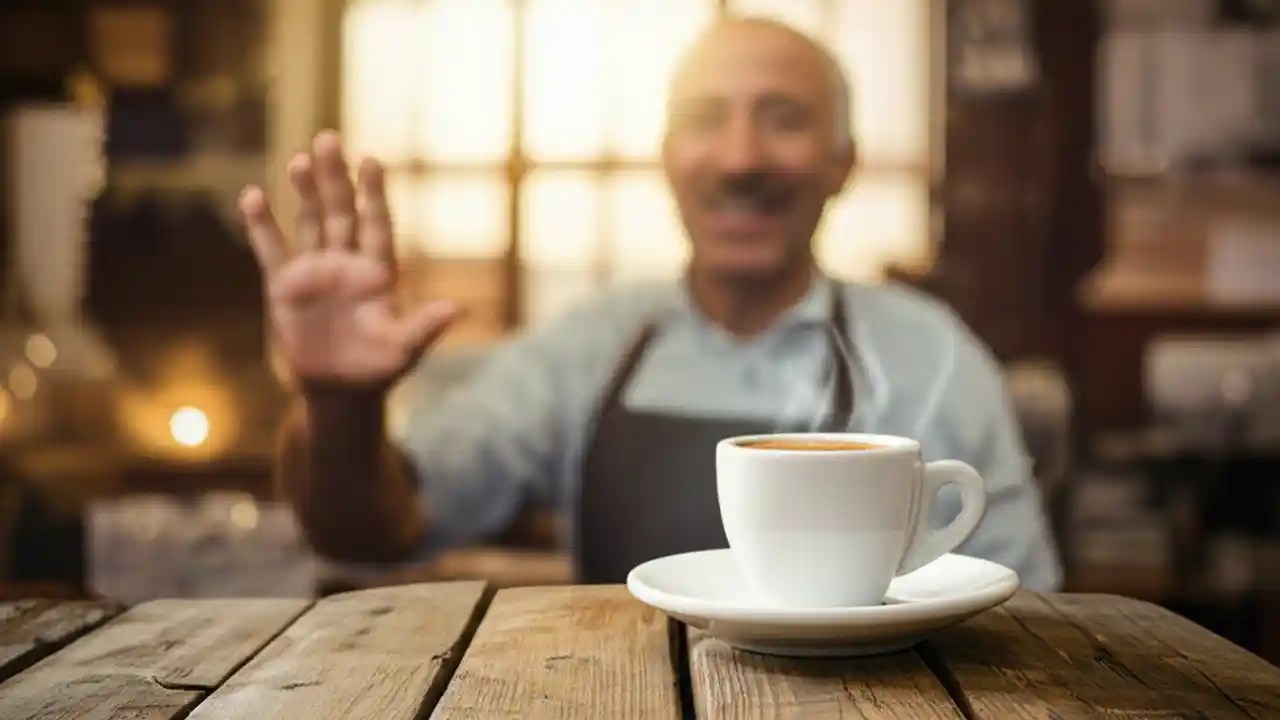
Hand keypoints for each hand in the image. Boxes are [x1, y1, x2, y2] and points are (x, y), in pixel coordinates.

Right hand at [240, 131, 458, 387]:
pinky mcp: (284, 284)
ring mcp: (315, 269)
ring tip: (300, 160)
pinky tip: (252, 196)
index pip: (376, 222)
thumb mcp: (404, 349)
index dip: (373, 193)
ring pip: (310, 221)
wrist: (340, 388)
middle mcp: (347, 261)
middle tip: (329, 139)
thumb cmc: (379, 367)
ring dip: (304, 192)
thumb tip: (456, 310)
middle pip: (341, 211)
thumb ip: (425, 327)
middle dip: (335, 178)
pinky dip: (262, 225)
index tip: (371, 160)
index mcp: (378, 270)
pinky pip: (272, 249)